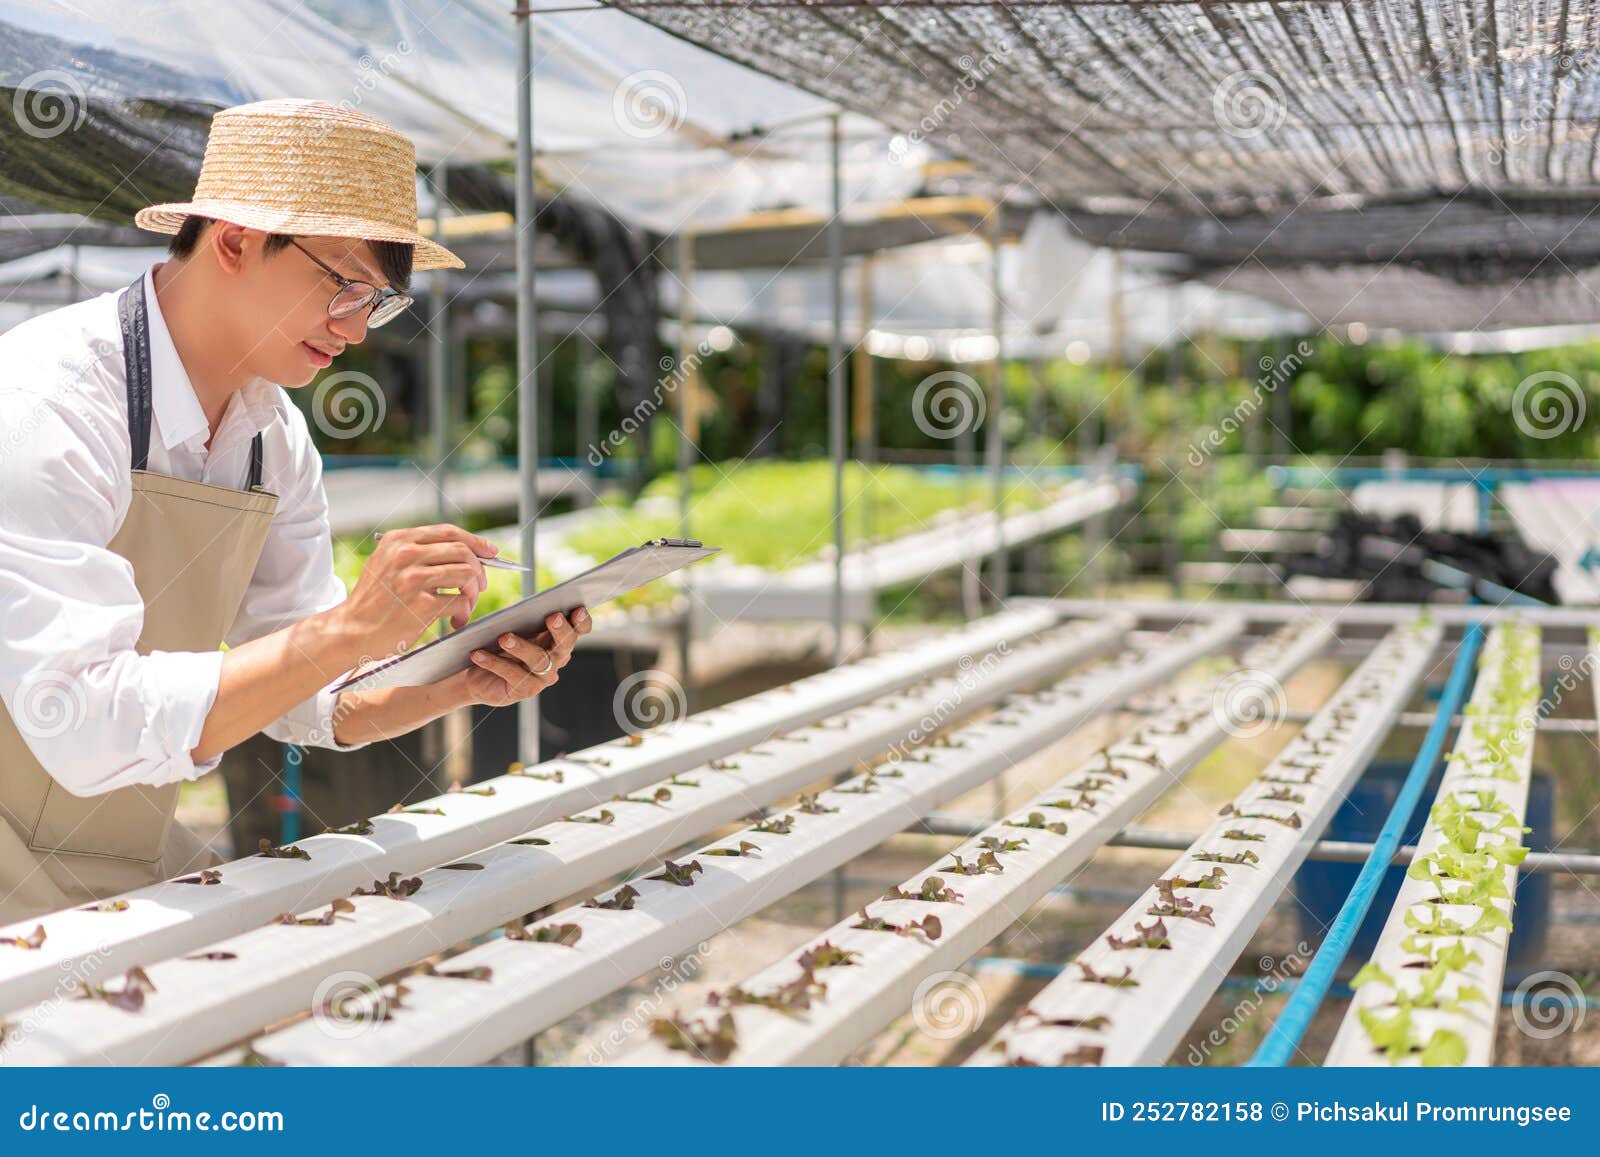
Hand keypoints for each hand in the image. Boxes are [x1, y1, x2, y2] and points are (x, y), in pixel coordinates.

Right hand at [336, 524, 495, 657]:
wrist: (351, 630)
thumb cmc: (374, 600)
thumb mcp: (386, 563)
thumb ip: (417, 552)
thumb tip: (464, 550)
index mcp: (399, 540)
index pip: (448, 532)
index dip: (475, 541)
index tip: (490, 552)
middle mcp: (406, 554)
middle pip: (462, 551)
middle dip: (479, 569)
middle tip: (479, 586)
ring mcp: (414, 578)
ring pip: (466, 574)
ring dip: (473, 593)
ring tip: (465, 605)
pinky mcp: (421, 604)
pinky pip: (459, 602)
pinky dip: (464, 613)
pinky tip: (456, 621)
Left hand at [456, 608, 592, 706]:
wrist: (476, 675)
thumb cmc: (497, 644)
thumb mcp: (513, 627)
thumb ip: (524, 618)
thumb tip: (525, 607)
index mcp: (557, 639)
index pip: (579, 630)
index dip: (582, 621)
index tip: (578, 610)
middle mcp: (556, 659)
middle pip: (565, 645)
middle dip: (561, 630)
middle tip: (552, 617)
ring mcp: (542, 677)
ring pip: (539, 660)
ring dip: (522, 647)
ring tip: (504, 638)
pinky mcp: (524, 691)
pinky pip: (512, 675)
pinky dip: (494, 663)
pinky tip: (478, 654)